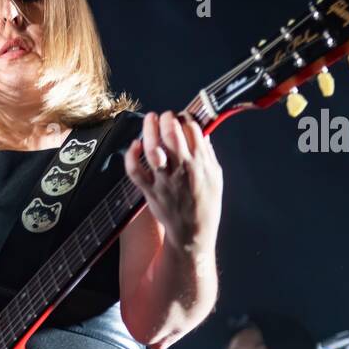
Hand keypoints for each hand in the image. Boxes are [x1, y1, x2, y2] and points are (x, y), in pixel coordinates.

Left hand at [124, 110, 222, 255]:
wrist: (192, 233)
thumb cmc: (206, 204)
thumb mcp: (216, 176)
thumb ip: (207, 154)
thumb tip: (201, 133)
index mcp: (201, 163)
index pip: (192, 130)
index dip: (185, 118)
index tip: (182, 117)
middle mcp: (182, 169)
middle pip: (171, 135)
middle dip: (167, 119)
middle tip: (165, 115)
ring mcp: (164, 180)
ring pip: (153, 150)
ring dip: (150, 130)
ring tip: (150, 119)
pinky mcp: (149, 191)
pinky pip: (135, 171)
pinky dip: (132, 156)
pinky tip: (135, 145)